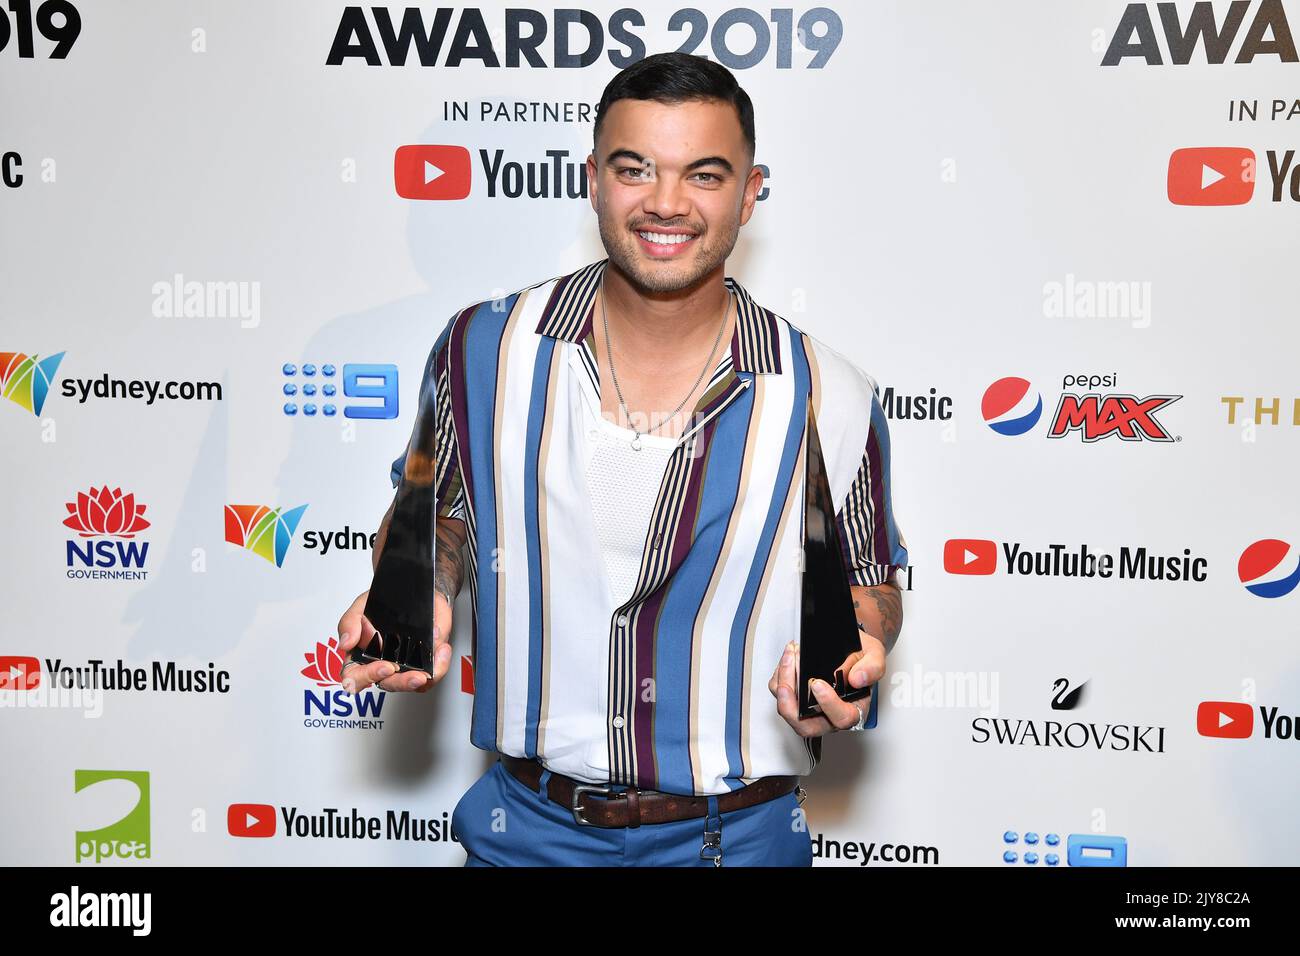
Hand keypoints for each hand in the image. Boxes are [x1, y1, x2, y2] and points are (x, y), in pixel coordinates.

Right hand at [335, 589, 454, 693]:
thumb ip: (349, 622)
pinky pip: (431, 676)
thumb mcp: (361, 605)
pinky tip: (442, 650)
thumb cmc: (385, 603)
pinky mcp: (424, 663)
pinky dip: (439, 666)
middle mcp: (381, 665)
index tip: (385, 666)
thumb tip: (346, 643)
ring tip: (432, 665)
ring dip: (424, 678)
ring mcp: (404, 666)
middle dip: (401, 682)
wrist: (417, 593)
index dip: (367, 677)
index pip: (355, 677)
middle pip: (386, 685)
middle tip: (414, 675)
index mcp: (361, 656)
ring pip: (411, 685)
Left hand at [768, 631, 886, 736]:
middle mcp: (830, 715)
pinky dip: (779, 676)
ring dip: (783, 683)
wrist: (852, 651)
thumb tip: (857, 679)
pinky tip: (788, 658)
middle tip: (786, 684)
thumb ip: (872, 668)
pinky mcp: (796, 698)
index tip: (817, 683)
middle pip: (806, 727)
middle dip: (790, 706)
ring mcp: (811, 709)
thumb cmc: (862, 659)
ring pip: (789, 710)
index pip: (841, 718)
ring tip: (790, 656)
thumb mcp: (875, 656)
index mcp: (853, 709)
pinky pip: (780, 694)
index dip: (828, 704)